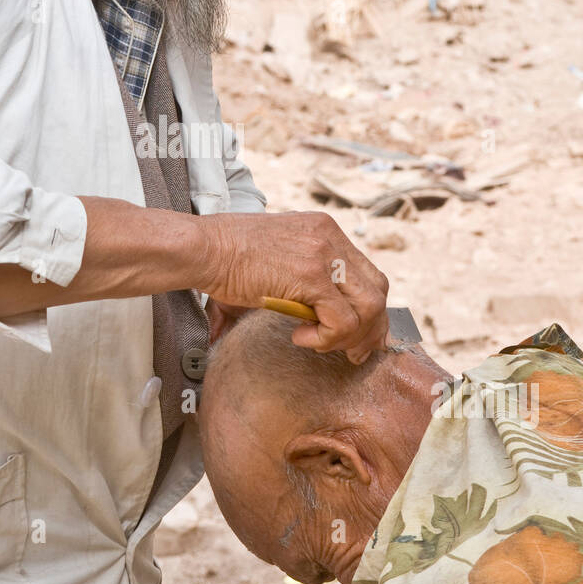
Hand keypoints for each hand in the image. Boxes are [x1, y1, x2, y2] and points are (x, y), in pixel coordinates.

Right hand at [197, 210, 388, 361]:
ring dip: (348, 335)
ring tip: (317, 343)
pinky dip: (326, 338)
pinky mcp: (311, 276)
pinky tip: (299, 336)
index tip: (358, 336)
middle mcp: (331, 238)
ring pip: (368, 307)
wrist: (204, 248)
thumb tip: (304, 321)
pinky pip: (341, 320)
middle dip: (370, 329)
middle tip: (352, 352)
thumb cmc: (227, 257)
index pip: (368, 274)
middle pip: (378, 290)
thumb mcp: (275, 259)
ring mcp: (324, 255)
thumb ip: (300, 282)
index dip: (369, 311)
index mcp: (326, 231)